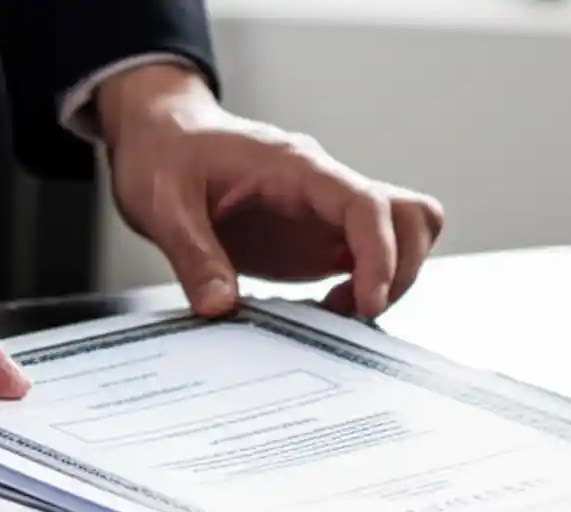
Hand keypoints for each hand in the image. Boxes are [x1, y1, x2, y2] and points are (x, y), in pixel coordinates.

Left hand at [97, 64, 444, 318]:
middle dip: (399, 270)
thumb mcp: (163, 206)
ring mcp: (325, 214)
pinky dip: (365, 289)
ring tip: (337, 312)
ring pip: (401, 235)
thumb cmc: (165, 156)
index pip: (366, 203)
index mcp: (294, 168)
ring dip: (388, 280)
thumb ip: (194, 255)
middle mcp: (323, 188)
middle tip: (353, 311)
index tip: (369, 302)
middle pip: (408, 216)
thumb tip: (220, 307)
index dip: (381, 254)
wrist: (162, 140)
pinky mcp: (318, 238)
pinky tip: (326, 310)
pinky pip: (369, 259)